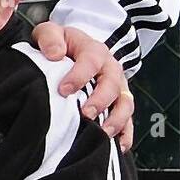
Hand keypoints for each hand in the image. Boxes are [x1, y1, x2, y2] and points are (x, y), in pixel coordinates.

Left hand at [32, 21, 133, 150]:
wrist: (73, 49)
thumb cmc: (60, 43)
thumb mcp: (51, 32)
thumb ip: (50, 38)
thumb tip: (54, 54)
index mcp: (95, 50)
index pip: (91, 61)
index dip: (79, 76)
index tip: (63, 90)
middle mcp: (111, 69)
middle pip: (113, 85)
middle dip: (100, 101)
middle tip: (85, 114)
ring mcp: (118, 88)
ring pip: (125, 104)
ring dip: (116, 120)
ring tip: (101, 133)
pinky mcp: (119, 104)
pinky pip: (129, 121)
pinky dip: (126, 134)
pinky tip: (118, 147)